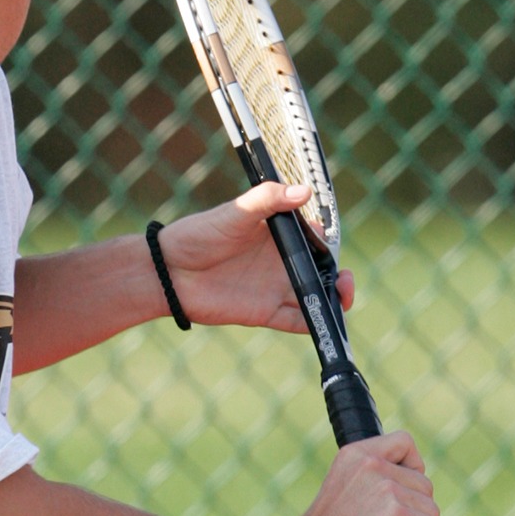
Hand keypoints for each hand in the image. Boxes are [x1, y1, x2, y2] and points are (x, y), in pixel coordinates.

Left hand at [155, 183, 353, 332]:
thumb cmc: (199, 234)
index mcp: (279, 235)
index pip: (314, 239)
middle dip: (341, 276)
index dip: (327, 243)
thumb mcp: (235, 212)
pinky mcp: (265, 313)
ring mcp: (275, 288)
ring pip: (316, 297)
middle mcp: (282, 262)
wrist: (169, 272)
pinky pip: (298, 321)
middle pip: (322, 271)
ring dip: (334, 300)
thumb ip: (268, 199)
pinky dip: (315, 324)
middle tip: (345, 279)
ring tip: (342, 297)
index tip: (329, 246)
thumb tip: (303, 191)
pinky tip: (324, 322)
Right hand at [288, 432, 441, 515]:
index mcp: (356, 453)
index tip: (405, 487)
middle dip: (417, 507)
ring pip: (430, 510)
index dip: (413, 465)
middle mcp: (372, 465)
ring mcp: (386, 490)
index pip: (404, 442)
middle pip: (423, 483)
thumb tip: (410, 483)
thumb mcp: (343, 484)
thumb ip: (370, 475)